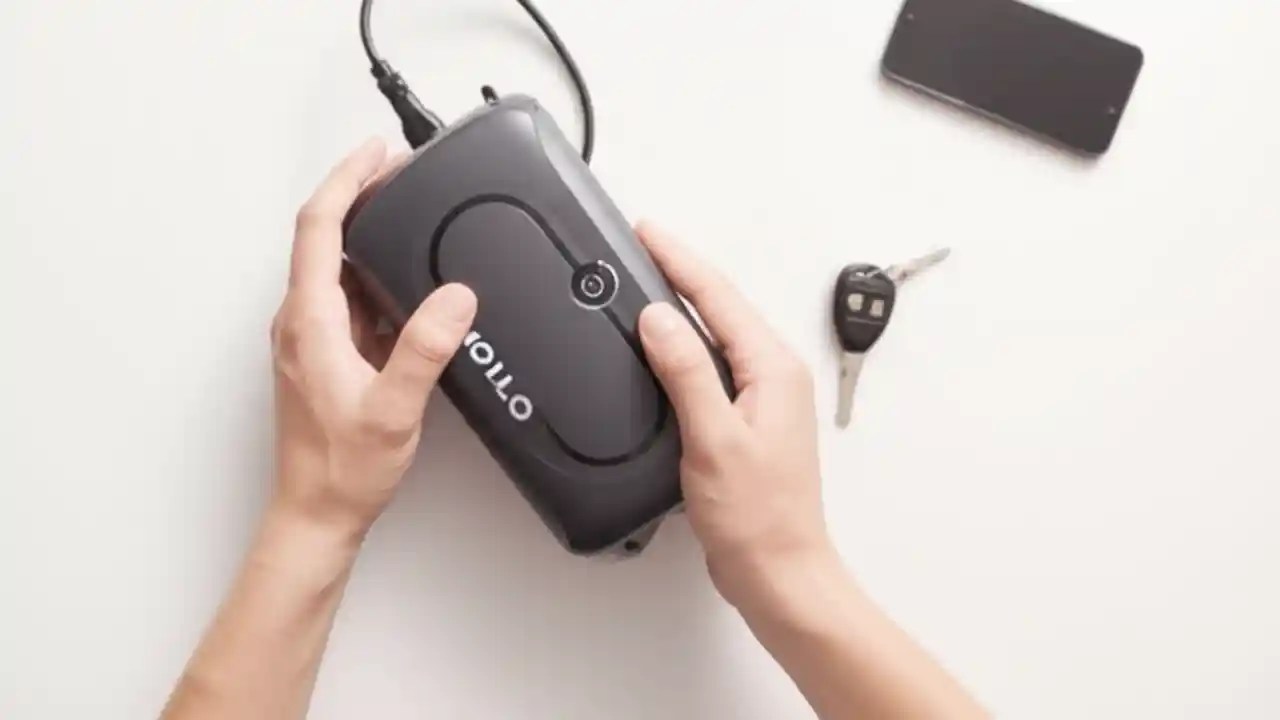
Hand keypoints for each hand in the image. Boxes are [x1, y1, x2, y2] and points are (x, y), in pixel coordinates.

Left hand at [271, 138, 476, 537]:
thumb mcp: (394, 409)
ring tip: (408, 213)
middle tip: (400, 171)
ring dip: (367, 233)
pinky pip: (346, 297)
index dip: (347, 180)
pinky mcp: (324, 355)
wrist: (317, 512)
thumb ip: (424, 350)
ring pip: (334, 265)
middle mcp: (301, 322)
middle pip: (323, 235)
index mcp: (309, 321)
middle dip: (360, 194)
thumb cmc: (341, 469)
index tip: (377, 153)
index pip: (318, 227)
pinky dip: (374, 274)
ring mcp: (310, 338)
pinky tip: (407, 282)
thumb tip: (456, 298)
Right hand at [635, 222, 830, 605]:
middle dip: (681, 271)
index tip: (648, 231)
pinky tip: (665, 344)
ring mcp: (763, 398)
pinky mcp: (747, 420)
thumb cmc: (758, 516)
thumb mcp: (714, 437)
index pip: (719, 296)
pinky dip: (686, 343)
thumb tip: (659, 317)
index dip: (679, 260)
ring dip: (684, 304)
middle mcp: (774, 375)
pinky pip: (714, 363)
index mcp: (773, 369)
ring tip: (649, 278)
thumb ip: (686, 372)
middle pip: (721, 306)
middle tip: (642, 243)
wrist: (778, 571)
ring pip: (718, 333)